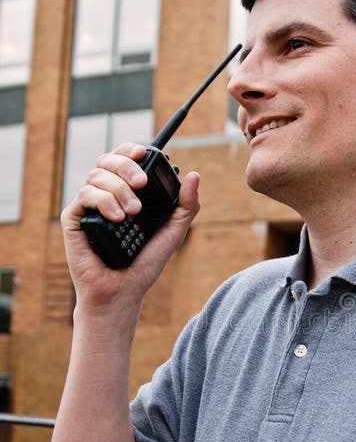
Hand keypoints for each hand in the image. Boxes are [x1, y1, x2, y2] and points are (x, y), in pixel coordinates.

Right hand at [61, 143, 200, 309]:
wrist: (123, 291)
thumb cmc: (146, 264)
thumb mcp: (174, 232)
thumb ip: (186, 205)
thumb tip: (194, 175)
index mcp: (126, 193)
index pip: (123, 159)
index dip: (130, 150)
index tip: (144, 152)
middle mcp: (105, 195)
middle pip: (107, 160)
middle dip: (125, 165)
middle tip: (142, 183)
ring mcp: (88, 206)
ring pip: (96, 175)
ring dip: (118, 188)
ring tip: (133, 212)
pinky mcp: (73, 218)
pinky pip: (84, 195)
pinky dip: (103, 200)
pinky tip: (118, 217)